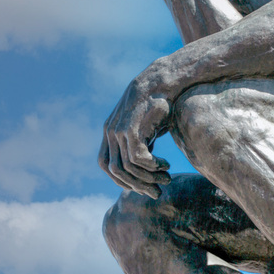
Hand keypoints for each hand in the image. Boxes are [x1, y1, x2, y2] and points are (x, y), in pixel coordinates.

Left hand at [98, 77, 171, 198]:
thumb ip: (140, 145)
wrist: (162, 81)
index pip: (107, 165)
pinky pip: (139, 159)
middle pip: (116, 171)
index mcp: (110, 132)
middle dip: (136, 185)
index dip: (121, 180)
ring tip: (166, 178)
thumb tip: (146, 170)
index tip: (141, 186)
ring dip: (149, 178)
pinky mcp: (132, 130)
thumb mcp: (145, 128)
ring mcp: (119, 131)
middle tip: (156, 192)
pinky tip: (165, 164)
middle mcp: (110, 133)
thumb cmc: (157, 105)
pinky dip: (153, 166)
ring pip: (129, 168)